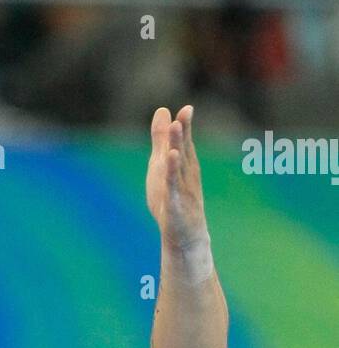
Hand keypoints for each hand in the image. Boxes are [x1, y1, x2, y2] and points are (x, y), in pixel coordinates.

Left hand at [146, 105, 206, 249]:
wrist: (186, 238)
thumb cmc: (174, 198)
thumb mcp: (163, 165)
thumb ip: (161, 139)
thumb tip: (162, 111)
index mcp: (184, 167)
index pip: (185, 144)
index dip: (185, 127)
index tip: (187, 109)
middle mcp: (186, 177)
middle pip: (184, 153)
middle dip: (183, 134)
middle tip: (184, 114)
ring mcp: (182, 192)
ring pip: (178, 169)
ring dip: (177, 151)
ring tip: (176, 131)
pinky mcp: (174, 207)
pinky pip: (172, 191)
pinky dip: (171, 177)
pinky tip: (169, 163)